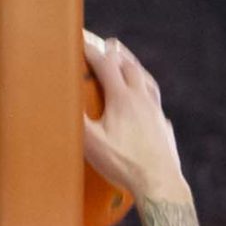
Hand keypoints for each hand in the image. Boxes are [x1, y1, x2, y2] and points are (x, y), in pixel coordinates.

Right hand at [83, 32, 186, 205]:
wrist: (159, 184)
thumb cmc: (123, 165)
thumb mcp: (91, 144)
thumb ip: (76, 120)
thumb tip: (61, 104)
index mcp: (122, 98)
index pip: (104, 64)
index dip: (90, 50)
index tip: (80, 41)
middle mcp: (141, 98)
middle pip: (128, 65)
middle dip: (114, 53)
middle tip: (105, 46)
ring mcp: (156, 111)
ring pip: (145, 79)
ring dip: (133, 67)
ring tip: (126, 62)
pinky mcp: (163, 126)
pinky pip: (155, 101)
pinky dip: (146, 92)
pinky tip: (146, 100)